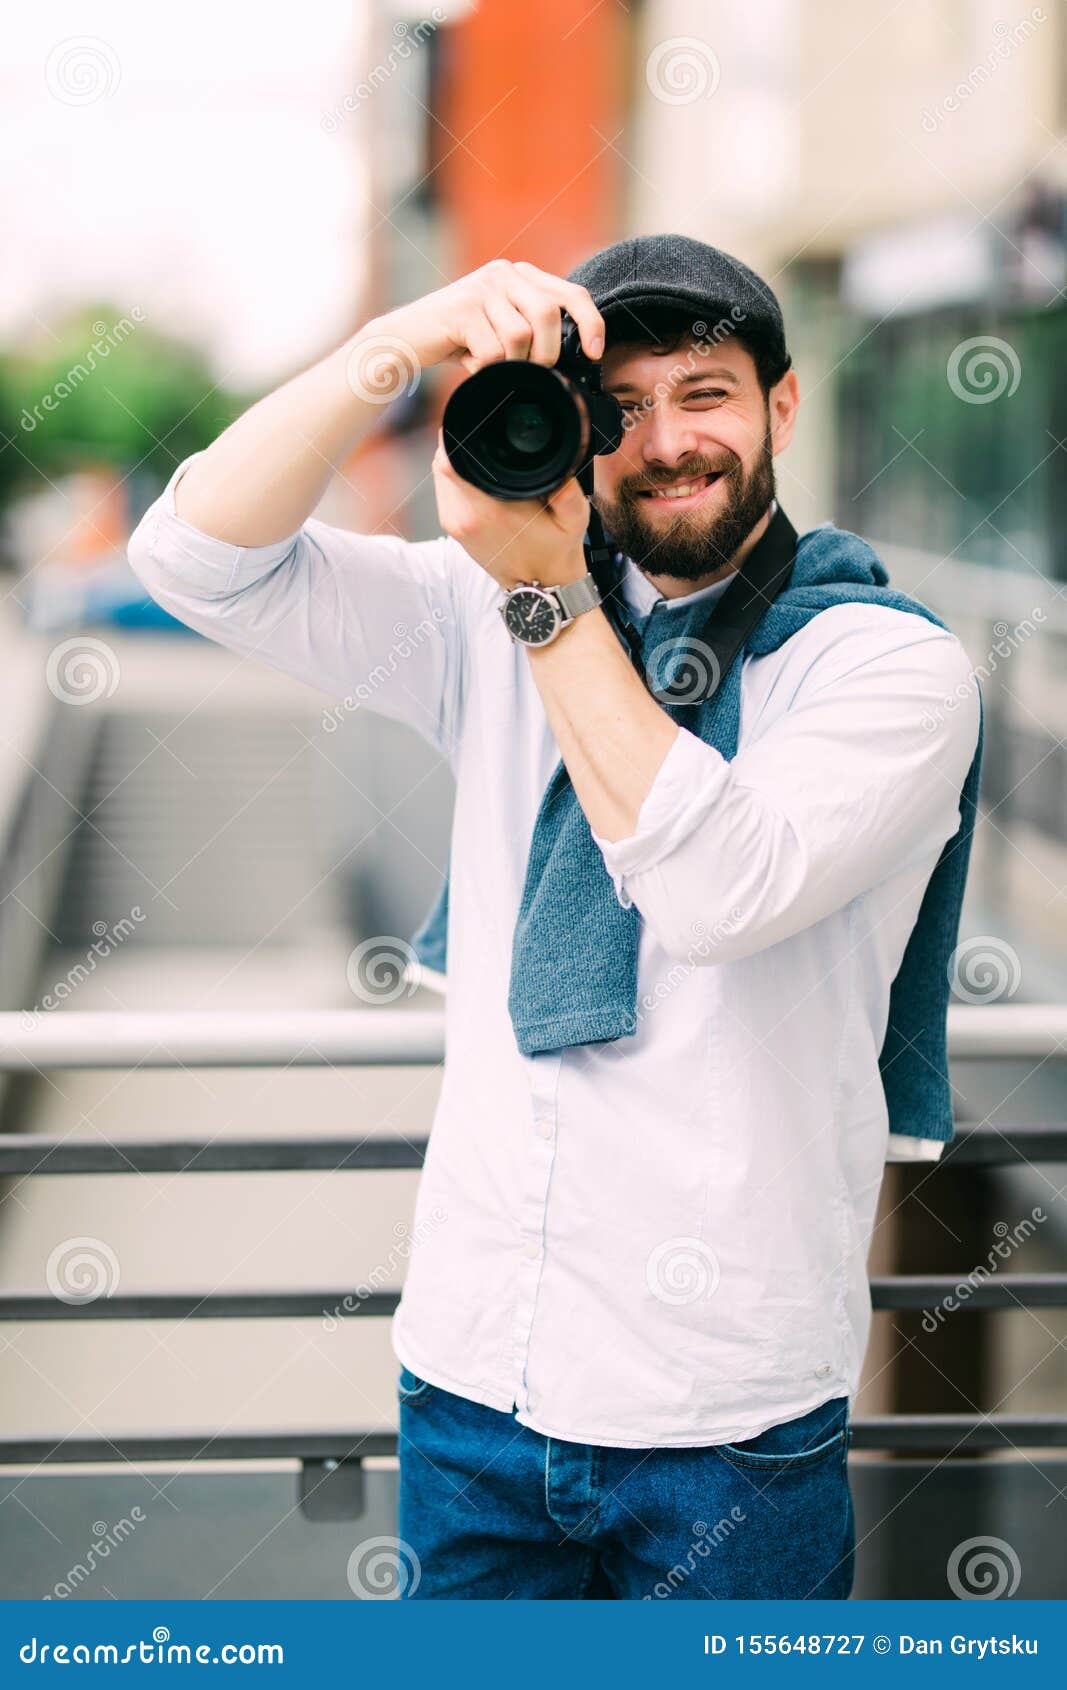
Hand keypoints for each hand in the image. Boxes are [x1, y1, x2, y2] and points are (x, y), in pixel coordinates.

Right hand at [369, 258, 604, 376]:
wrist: (404, 338)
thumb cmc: (458, 340)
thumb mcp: (501, 327)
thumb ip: (533, 328)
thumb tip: (572, 355)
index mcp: (521, 275)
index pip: (572, 294)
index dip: (590, 324)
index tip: (594, 353)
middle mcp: (504, 273)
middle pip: (549, 315)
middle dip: (546, 355)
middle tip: (530, 372)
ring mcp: (481, 288)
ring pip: (521, 336)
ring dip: (513, 364)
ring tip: (493, 367)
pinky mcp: (461, 309)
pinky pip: (493, 350)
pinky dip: (487, 368)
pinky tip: (472, 365)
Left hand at [432, 428, 588, 590]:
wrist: (540, 588)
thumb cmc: (557, 551)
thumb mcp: (574, 518)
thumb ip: (568, 489)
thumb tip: (564, 458)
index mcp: (488, 511)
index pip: (451, 459)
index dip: (458, 435)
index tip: (476, 423)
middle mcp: (463, 518)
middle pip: (442, 462)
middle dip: (459, 443)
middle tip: (483, 433)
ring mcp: (454, 524)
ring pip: (440, 475)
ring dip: (456, 459)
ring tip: (481, 452)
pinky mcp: (452, 528)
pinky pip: (444, 490)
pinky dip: (456, 476)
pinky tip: (477, 473)